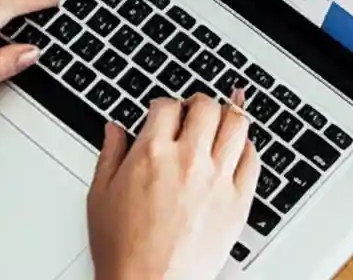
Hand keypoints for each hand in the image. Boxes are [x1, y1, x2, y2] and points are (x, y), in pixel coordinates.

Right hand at [88, 89, 261, 279]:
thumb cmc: (123, 250)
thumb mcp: (99, 196)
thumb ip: (110, 154)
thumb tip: (115, 129)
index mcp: (152, 154)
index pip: (167, 105)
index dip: (164, 104)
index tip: (164, 111)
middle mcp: (188, 160)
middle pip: (207, 107)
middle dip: (199, 103)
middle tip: (195, 110)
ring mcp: (217, 179)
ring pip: (237, 125)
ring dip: (230, 114)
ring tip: (225, 115)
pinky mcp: (238, 200)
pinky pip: (253, 161)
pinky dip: (247, 148)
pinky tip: (240, 147)